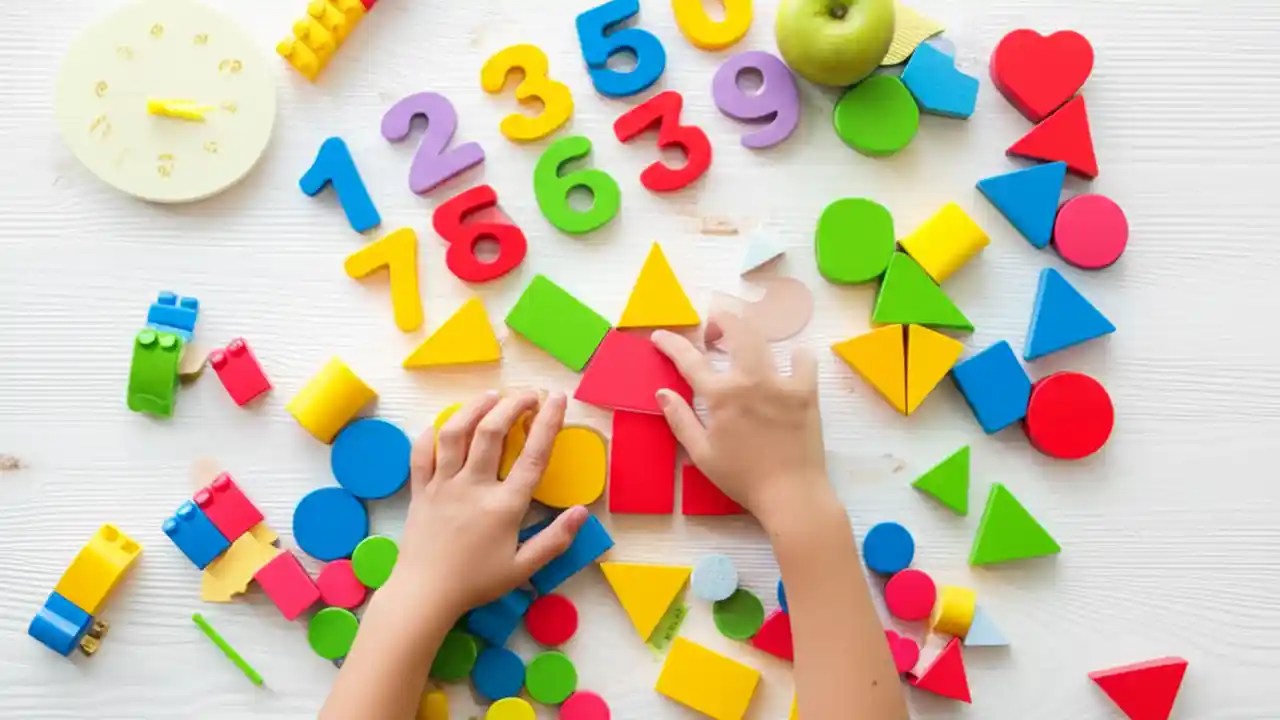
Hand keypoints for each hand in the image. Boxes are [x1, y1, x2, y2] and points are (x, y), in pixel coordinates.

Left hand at [387, 390, 587, 617]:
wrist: (424, 595)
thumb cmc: (476, 583)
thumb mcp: (523, 568)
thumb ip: (555, 539)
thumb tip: (582, 511)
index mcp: (504, 506)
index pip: (532, 455)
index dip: (548, 422)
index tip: (558, 399)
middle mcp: (473, 487)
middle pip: (493, 431)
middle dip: (513, 404)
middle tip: (528, 394)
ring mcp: (443, 485)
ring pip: (456, 433)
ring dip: (475, 407)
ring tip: (491, 395)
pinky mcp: (420, 490)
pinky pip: (422, 453)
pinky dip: (431, 433)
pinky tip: (444, 423)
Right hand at [652, 313, 829, 526]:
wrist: (791, 493)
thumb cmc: (742, 477)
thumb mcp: (702, 453)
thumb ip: (680, 419)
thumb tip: (662, 392)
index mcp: (721, 396)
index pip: (689, 359)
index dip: (671, 343)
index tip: (660, 336)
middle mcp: (751, 379)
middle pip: (735, 330)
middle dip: (719, 320)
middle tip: (711, 331)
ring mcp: (781, 382)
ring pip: (765, 339)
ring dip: (749, 333)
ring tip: (743, 342)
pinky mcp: (807, 391)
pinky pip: (803, 360)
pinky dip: (795, 356)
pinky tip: (789, 362)